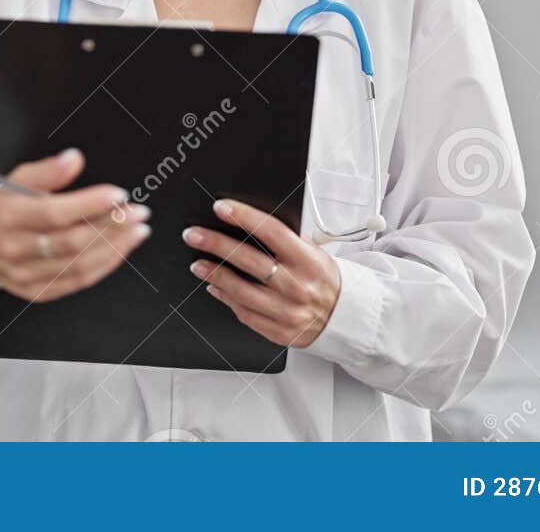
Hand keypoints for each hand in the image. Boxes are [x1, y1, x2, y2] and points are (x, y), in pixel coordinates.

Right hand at [0, 147, 150, 302]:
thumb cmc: (4, 211)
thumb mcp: (17, 180)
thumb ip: (47, 171)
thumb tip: (73, 160)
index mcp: (9, 217)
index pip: (54, 213)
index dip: (89, 204)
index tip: (118, 194)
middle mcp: (16, 249)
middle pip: (71, 241)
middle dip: (111, 226)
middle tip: (137, 212)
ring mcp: (26, 275)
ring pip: (79, 265)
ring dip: (115, 247)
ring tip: (137, 229)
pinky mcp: (37, 292)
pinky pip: (78, 282)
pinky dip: (105, 265)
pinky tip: (121, 249)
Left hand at [183, 198, 341, 348]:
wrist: (345, 317)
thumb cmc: (323, 279)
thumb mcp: (315, 253)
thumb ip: (288, 240)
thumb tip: (249, 220)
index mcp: (309, 261)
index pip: (272, 232)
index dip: (245, 217)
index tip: (222, 208)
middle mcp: (298, 286)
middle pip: (250, 261)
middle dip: (217, 245)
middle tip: (194, 235)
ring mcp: (288, 311)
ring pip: (242, 291)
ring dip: (215, 275)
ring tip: (198, 263)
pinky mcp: (279, 331)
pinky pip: (245, 314)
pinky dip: (226, 298)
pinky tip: (215, 286)